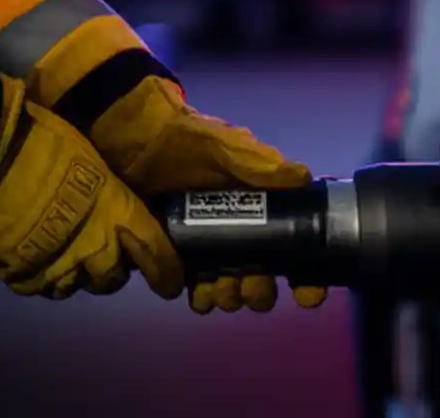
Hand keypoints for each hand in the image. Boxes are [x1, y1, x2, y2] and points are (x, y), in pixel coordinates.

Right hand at [0, 81, 180, 299]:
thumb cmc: (46, 143)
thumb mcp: (95, 164)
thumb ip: (111, 195)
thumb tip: (118, 202)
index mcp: (119, 214)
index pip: (156, 254)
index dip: (167, 272)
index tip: (170, 282)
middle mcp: (94, 248)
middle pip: (114, 278)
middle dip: (113, 269)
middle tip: (105, 253)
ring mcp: (56, 265)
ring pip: (76, 286)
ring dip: (77, 274)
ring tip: (66, 254)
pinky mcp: (20, 274)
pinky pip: (39, 286)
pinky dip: (41, 276)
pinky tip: (36, 257)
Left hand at [89, 76, 326, 312]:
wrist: (132, 143)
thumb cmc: (186, 140)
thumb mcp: (225, 147)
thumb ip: (261, 164)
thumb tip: (303, 178)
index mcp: (262, 208)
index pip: (296, 249)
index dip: (307, 276)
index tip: (305, 292)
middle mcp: (243, 233)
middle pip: (265, 279)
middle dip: (261, 291)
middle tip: (248, 282)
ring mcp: (211, 249)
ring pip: (233, 289)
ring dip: (232, 296)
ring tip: (220, 286)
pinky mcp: (180, 258)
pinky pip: (199, 290)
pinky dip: (203, 298)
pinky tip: (198, 292)